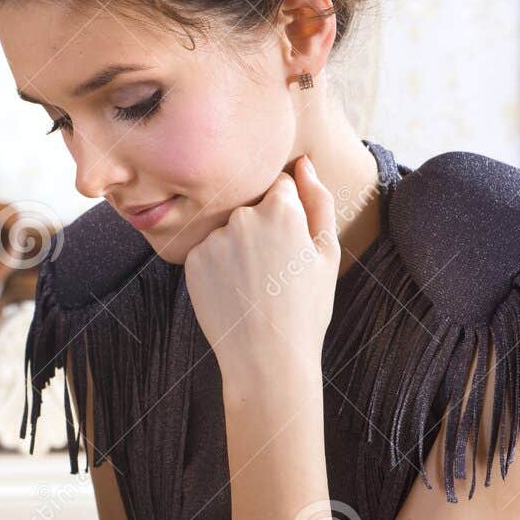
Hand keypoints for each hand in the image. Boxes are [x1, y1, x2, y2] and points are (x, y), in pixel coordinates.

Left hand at [181, 155, 336, 387]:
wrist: (266, 357)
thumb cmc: (306, 307)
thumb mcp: (326, 252)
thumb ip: (317, 199)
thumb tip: (302, 162)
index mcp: (281, 210)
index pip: (279, 185)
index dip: (287, 212)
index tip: (290, 242)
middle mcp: (243, 217)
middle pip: (250, 206)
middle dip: (261, 227)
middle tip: (273, 270)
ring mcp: (214, 239)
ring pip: (227, 229)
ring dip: (237, 246)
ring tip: (253, 284)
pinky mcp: (193, 260)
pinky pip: (208, 250)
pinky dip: (218, 265)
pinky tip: (233, 291)